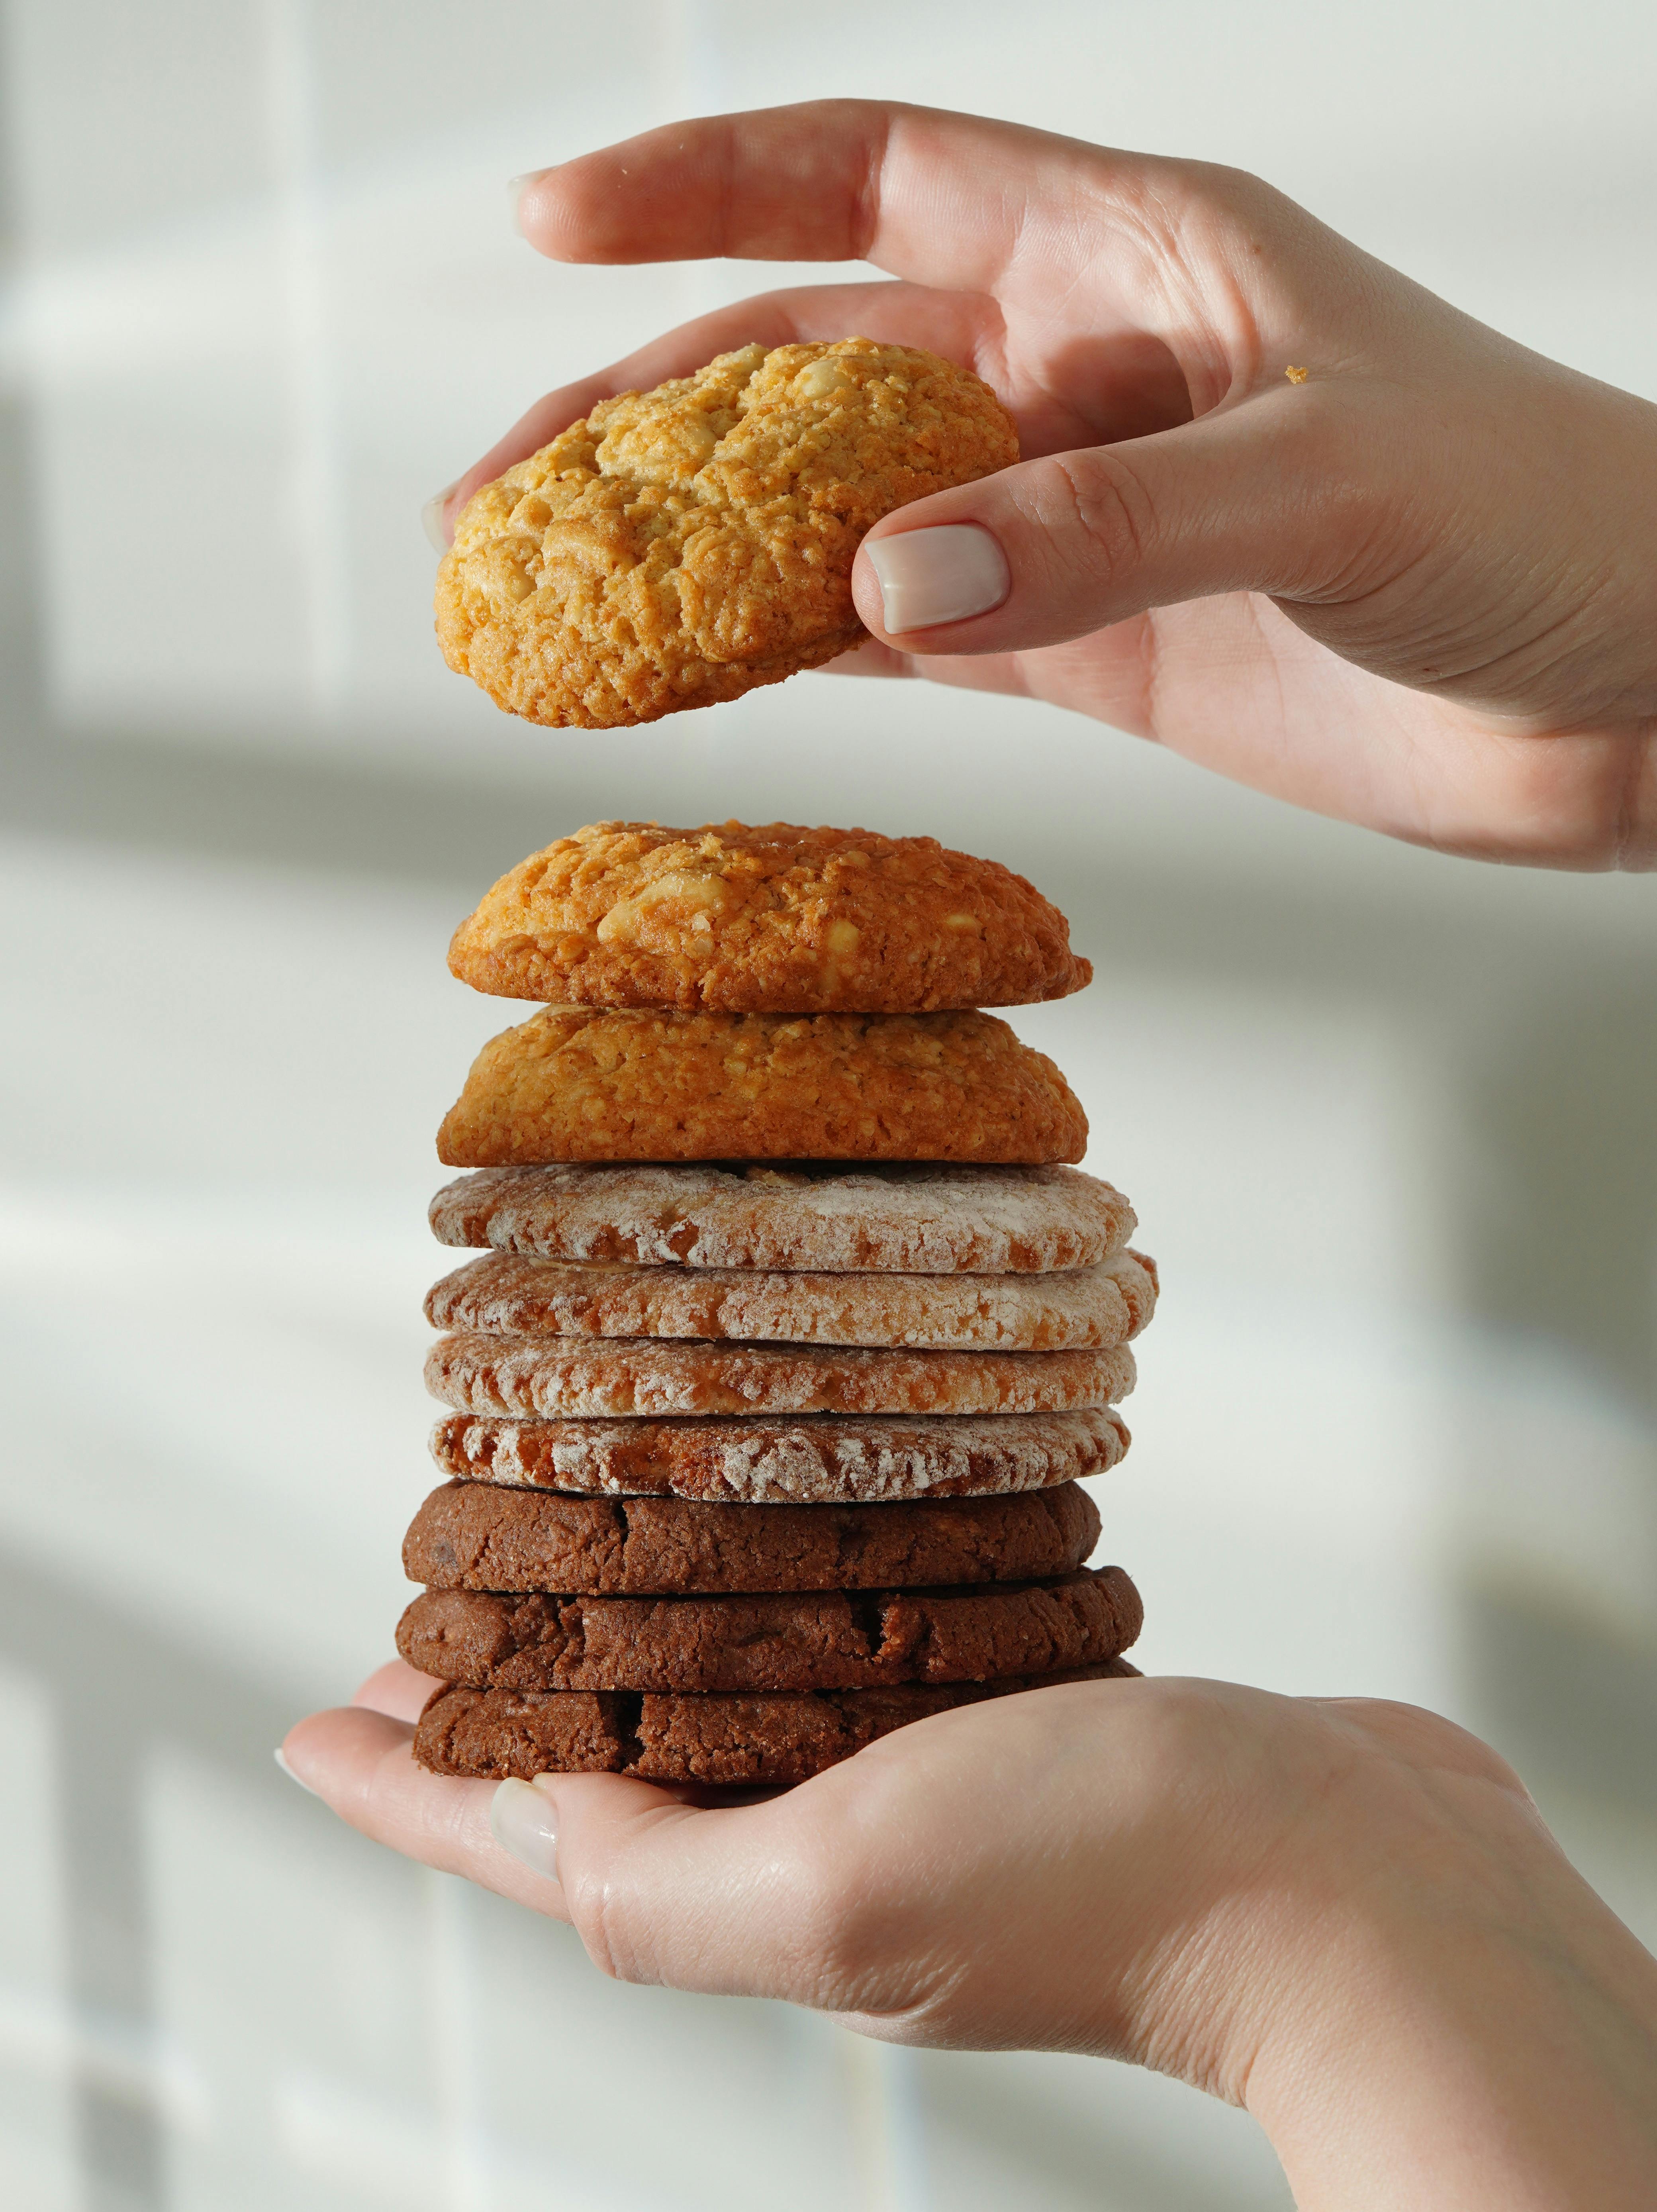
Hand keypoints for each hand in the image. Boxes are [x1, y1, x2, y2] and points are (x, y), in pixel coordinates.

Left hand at [285, 1661, 1656, 2209]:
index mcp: (768, 1903)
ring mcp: (934, 1799)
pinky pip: (881, 1662)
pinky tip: (816, 1551)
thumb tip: (497, 1822)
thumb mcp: (838, 1886)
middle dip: (525, 1702)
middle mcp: (836, 1859)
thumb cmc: (1111, 1881)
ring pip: (751, 1708)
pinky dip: (814, 1609)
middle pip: (624, 1775)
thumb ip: (650, 1881)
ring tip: (609, 1558)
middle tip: (455, 1607)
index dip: (407, 1783)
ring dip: (664, 1647)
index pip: (528, 1840)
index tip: (312, 1717)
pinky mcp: (1028, 1734)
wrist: (1359, 1885)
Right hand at [431, 101, 1655, 869]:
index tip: (552, 216)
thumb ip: (1108, 525)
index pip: (874, 175)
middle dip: (646, 421)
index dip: (704, 184)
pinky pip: (907, 631)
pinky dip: (800, 649)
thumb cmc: (1536, 524)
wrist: (1625, 688)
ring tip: (556, 603)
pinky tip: (697, 675)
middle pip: (809, 366)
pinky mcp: (1089, 642)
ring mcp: (1070, 512)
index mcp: (1129, 256)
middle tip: (499, 502)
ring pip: (836, 512)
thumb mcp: (1328, 485)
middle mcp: (1077, 370)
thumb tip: (888, 578)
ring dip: (698, 554)